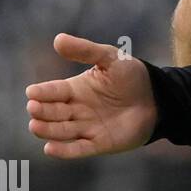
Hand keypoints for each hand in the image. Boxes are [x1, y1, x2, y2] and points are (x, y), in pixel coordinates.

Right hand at [25, 34, 157, 158]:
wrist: (158, 98)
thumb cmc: (132, 76)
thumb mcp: (110, 58)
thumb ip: (86, 50)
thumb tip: (58, 39)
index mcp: (74, 89)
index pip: (52, 92)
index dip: (41, 93)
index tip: (32, 93)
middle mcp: (76, 110)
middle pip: (51, 112)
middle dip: (41, 111)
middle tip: (34, 108)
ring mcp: (86, 128)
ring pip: (60, 131)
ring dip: (47, 130)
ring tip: (36, 126)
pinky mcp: (99, 143)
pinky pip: (78, 149)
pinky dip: (64, 151)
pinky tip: (50, 148)